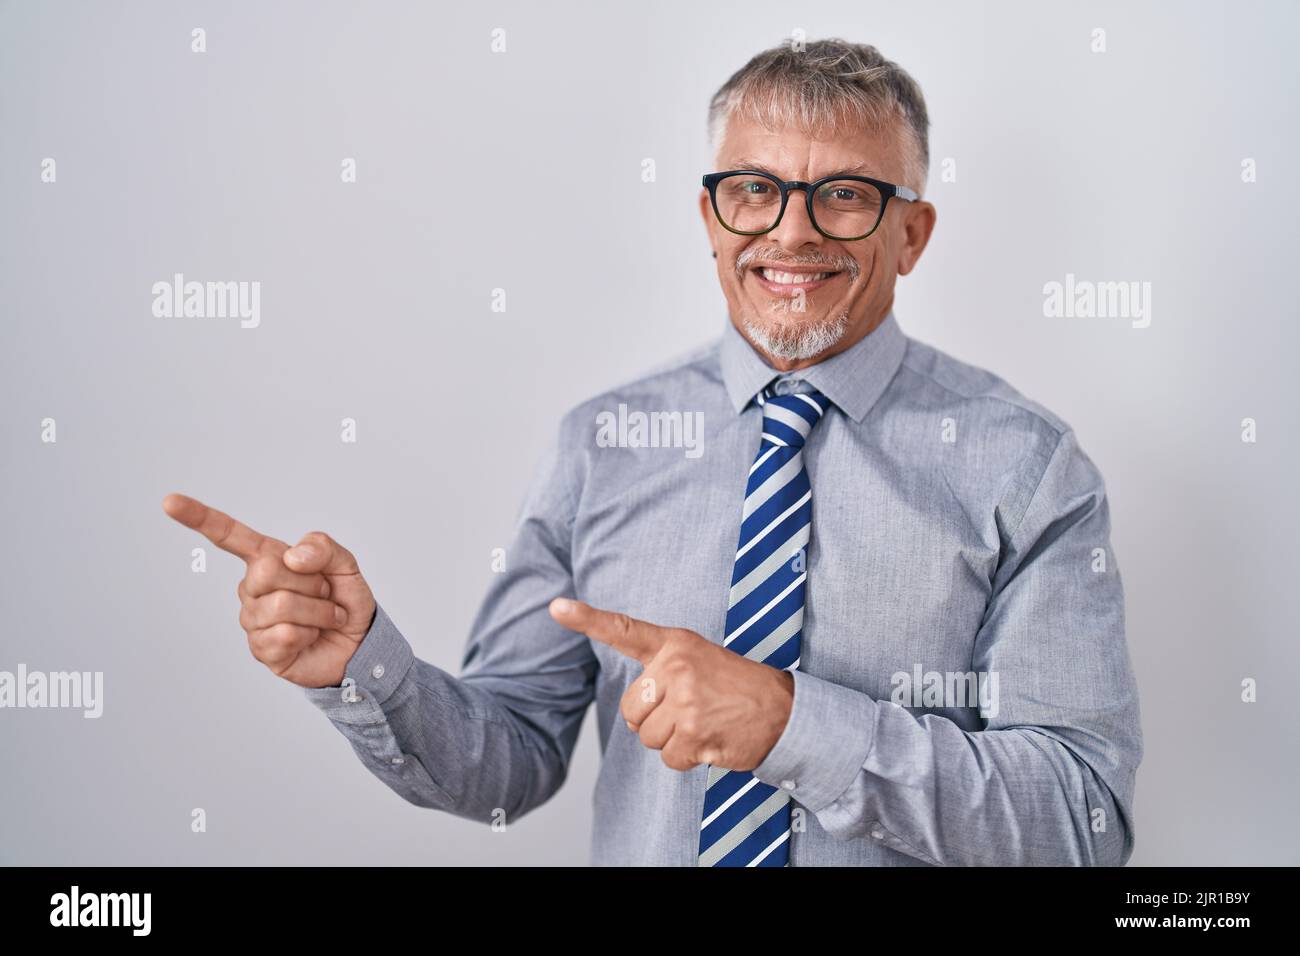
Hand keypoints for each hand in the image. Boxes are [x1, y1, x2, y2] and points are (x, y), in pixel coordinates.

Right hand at [162, 493, 375, 688]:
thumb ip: (323, 547)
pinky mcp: (260, 649)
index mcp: (267, 558)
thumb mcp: (344, 564)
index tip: (169, 501)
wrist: (359, 642)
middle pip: (266, 571)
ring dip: (317, 611)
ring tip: (323, 617)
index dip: (199, 518)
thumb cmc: (344, 599)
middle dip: (309, 581)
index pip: (229, 536)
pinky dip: (310, 634)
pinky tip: (311, 637)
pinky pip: (285, 635)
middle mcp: (252, 587)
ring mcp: (253, 620)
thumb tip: (291, 556)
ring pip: (282, 606)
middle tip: (324, 592)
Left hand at [548, 598, 793, 771]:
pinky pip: (669, 758)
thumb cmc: (736, 687)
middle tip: (690, 710)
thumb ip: (663, 672)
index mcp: (674, 644)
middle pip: (632, 711)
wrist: (783, 710)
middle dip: (654, 720)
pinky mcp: (695, 733)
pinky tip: (710, 740)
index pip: (623, 630)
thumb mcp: (699, 660)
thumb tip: (633, 712)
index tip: (557, 607)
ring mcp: (685, 701)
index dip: (587, 619)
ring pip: (648, 738)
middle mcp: (676, 667)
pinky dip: (688, 758)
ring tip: (703, 723)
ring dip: (672, 741)